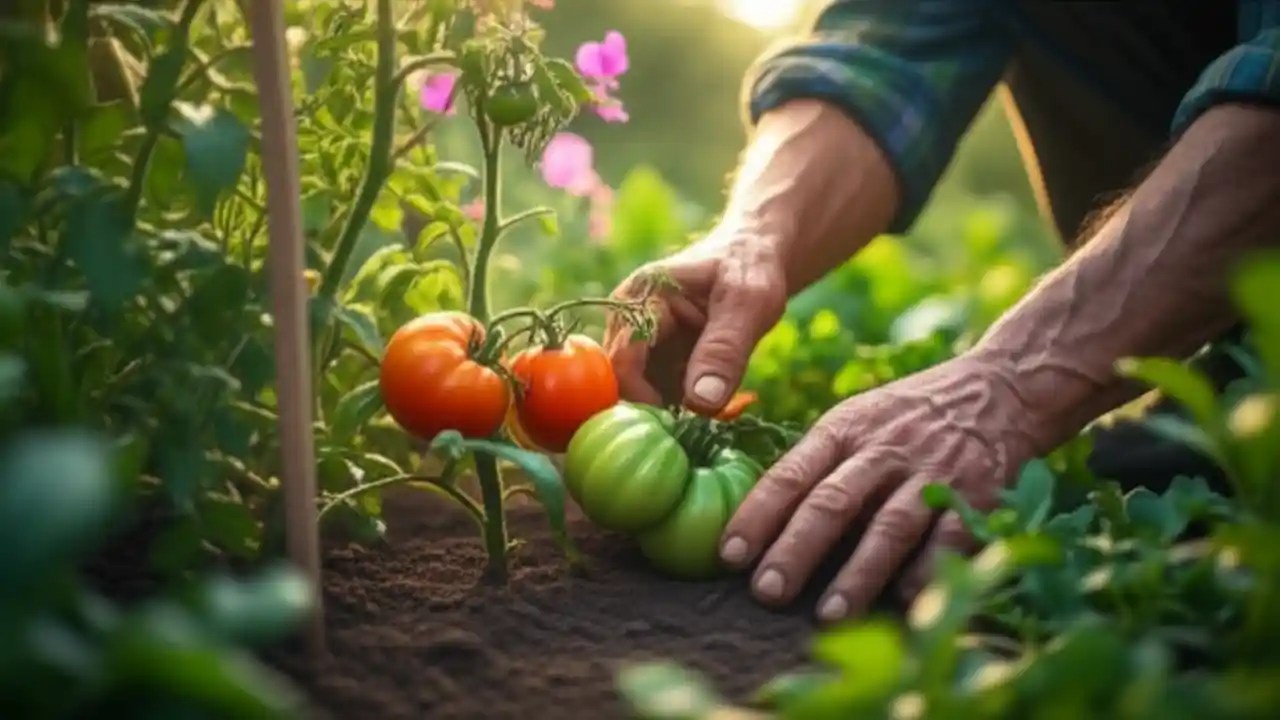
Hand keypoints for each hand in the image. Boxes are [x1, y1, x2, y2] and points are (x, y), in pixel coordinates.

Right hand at [604, 226, 788, 413]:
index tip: (684, 423)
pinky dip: (684, 405)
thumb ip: (724, 350)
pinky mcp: (654, 357)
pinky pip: (659, 393)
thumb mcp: (749, 304)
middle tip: (705, 424)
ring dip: (675, 412)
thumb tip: (701, 404)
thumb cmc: (751, 268)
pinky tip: (713, 400)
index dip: (644, 400)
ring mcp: (638, 341)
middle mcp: (627, 321)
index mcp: (639, 299)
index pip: (621, 364)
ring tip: (716, 411)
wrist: (755, 256)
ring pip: (642, 395)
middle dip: (661, 411)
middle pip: (624, 384)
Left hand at [718, 353, 1043, 620]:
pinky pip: (948, 537)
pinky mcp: (977, 494)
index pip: (790, 473)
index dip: (758, 514)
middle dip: (795, 549)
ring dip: (857, 573)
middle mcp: (882, 449)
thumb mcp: (855, 419)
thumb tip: (759, 521)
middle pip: (832, 502)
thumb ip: (816, 463)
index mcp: (843, 429)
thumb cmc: (907, 416)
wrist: (999, 388)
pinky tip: (905, 601)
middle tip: (766, 592)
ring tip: (827, 614)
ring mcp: (929, 472)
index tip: (729, 554)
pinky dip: (927, 571)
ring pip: (887, 526)